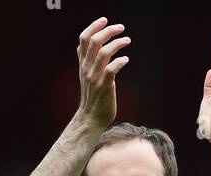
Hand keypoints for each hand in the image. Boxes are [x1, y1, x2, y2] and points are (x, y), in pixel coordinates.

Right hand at [77, 17, 130, 131]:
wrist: (91, 119)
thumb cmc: (94, 98)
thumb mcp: (88, 77)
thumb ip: (92, 62)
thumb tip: (102, 48)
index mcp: (82, 64)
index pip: (83, 39)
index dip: (94, 26)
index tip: (105, 20)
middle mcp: (86, 69)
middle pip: (94, 41)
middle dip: (108, 31)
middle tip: (121, 28)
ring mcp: (95, 78)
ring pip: (103, 52)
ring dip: (117, 43)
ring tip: (127, 40)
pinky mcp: (104, 87)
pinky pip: (111, 69)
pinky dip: (120, 61)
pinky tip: (126, 59)